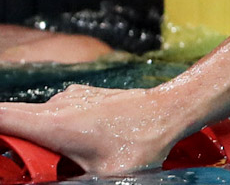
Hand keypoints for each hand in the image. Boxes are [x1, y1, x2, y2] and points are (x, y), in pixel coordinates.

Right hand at [0, 83, 191, 176]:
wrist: (169, 109)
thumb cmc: (140, 142)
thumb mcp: (105, 176)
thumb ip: (75, 182)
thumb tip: (62, 183)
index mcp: (53, 124)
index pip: (1, 117)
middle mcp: (56, 105)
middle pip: (12, 117)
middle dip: (12, 141)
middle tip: (27, 162)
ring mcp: (68, 97)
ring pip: (35, 118)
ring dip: (37, 138)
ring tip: (62, 157)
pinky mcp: (79, 96)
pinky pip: (55, 113)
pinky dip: (55, 129)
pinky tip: (79, 144)